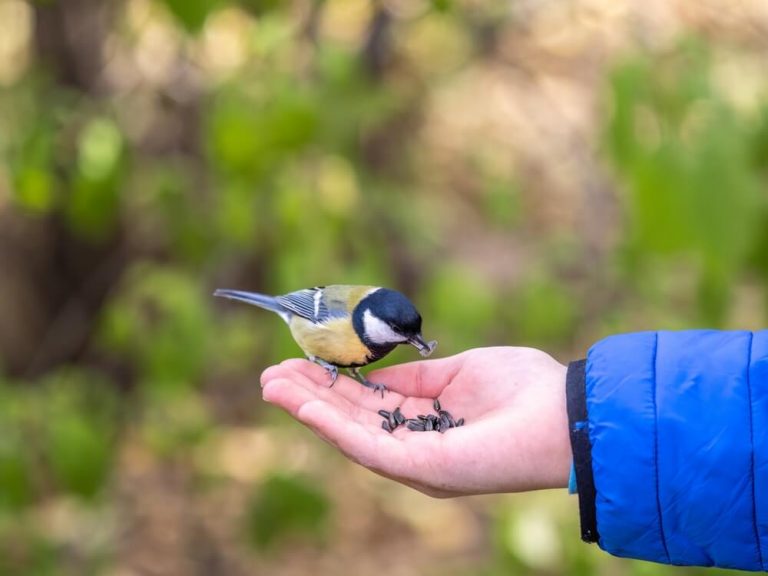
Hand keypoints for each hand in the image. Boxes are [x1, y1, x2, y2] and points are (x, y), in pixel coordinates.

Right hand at [260, 347, 570, 497]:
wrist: (564, 411)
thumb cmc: (523, 388)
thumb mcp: (459, 373)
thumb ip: (415, 378)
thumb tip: (374, 375)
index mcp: (425, 424)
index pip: (368, 406)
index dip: (332, 386)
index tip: (299, 363)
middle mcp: (416, 447)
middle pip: (351, 421)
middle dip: (309, 397)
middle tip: (268, 376)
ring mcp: (417, 461)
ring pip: (350, 435)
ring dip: (309, 409)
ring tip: (272, 386)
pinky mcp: (423, 468)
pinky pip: (368, 446)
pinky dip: (334, 426)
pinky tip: (306, 405)